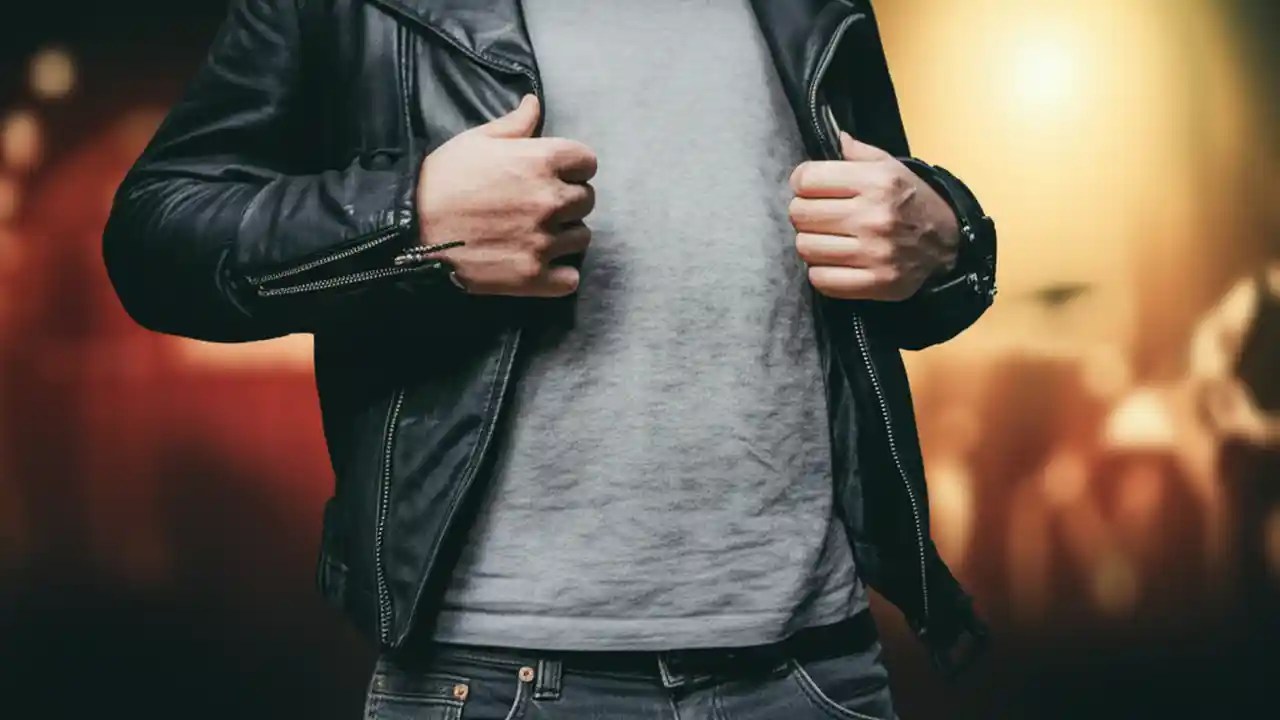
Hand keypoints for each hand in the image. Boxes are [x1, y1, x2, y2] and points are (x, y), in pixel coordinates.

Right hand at [416, 94, 596, 296]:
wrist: (412, 227)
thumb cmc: (443, 178)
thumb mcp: (477, 140)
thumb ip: (515, 124)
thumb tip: (535, 103)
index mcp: (542, 161)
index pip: (587, 162)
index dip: (572, 167)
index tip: (556, 174)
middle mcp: (550, 200)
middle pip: (586, 200)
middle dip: (567, 200)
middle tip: (538, 205)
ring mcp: (544, 241)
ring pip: (580, 238)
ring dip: (564, 235)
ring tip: (535, 234)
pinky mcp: (533, 277)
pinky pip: (570, 278)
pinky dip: (560, 274)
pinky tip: (539, 263)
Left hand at [788, 131, 958, 300]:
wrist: (950, 244)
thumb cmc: (913, 202)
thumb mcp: (891, 168)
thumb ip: (858, 153)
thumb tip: (835, 138)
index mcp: (877, 182)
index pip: (807, 179)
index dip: (802, 182)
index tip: (810, 187)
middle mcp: (875, 217)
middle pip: (800, 214)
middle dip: (803, 212)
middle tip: (818, 215)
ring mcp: (875, 253)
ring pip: (805, 248)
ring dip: (810, 242)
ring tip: (826, 238)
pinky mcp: (875, 283)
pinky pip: (821, 280)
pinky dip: (821, 271)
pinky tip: (833, 261)